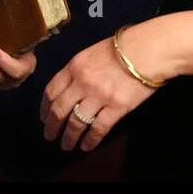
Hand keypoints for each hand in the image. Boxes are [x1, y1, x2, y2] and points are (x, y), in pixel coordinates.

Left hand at [40, 24, 160, 152]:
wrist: (149, 49)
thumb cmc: (124, 47)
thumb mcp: (93, 52)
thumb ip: (79, 69)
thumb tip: (70, 87)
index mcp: (75, 66)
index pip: (51, 90)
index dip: (44, 108)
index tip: (43, 117)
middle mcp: (83, 82)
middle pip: (59, 109)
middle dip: (52, 126)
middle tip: (49, 136)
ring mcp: (99, 95)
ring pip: (76, 122)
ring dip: (69, 137)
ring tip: (66, 145)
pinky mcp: (116, 107)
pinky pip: (98, 128)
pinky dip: (90, 140)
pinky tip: (86, 146)